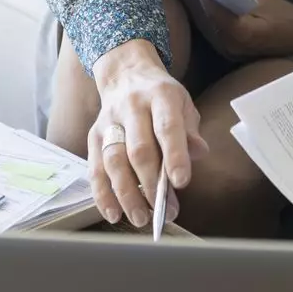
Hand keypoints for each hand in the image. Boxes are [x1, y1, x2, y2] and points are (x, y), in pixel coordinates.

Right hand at [87, 40, 208, 227]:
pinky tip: (113, 212)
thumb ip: (190, 131)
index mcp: (161, 96)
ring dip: (126, 194)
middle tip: (164, 211)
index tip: (181, 184)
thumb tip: (198, 154)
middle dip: (151, 184)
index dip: (174, 156)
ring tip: (141, 218)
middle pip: (138, 149)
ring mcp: (110, 121)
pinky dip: (102, 194)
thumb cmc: (161, 97)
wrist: (126, 73)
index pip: (167, 128)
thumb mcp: (184, 104)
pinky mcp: (94, 135)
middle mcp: (132, 107)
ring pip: (114, 161)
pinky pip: (95, 168)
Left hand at [189, 0, 292, 61]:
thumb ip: (238, 0)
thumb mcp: (264, 4)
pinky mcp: (233, 50)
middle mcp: (233, 47)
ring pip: (209, 26)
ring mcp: (232, 51)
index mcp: (242, 34)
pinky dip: (208, 15)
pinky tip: (202, 0)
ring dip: (199, 6)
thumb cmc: (288, 18)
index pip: (213, 12)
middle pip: (207, 20)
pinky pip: (216, 30)